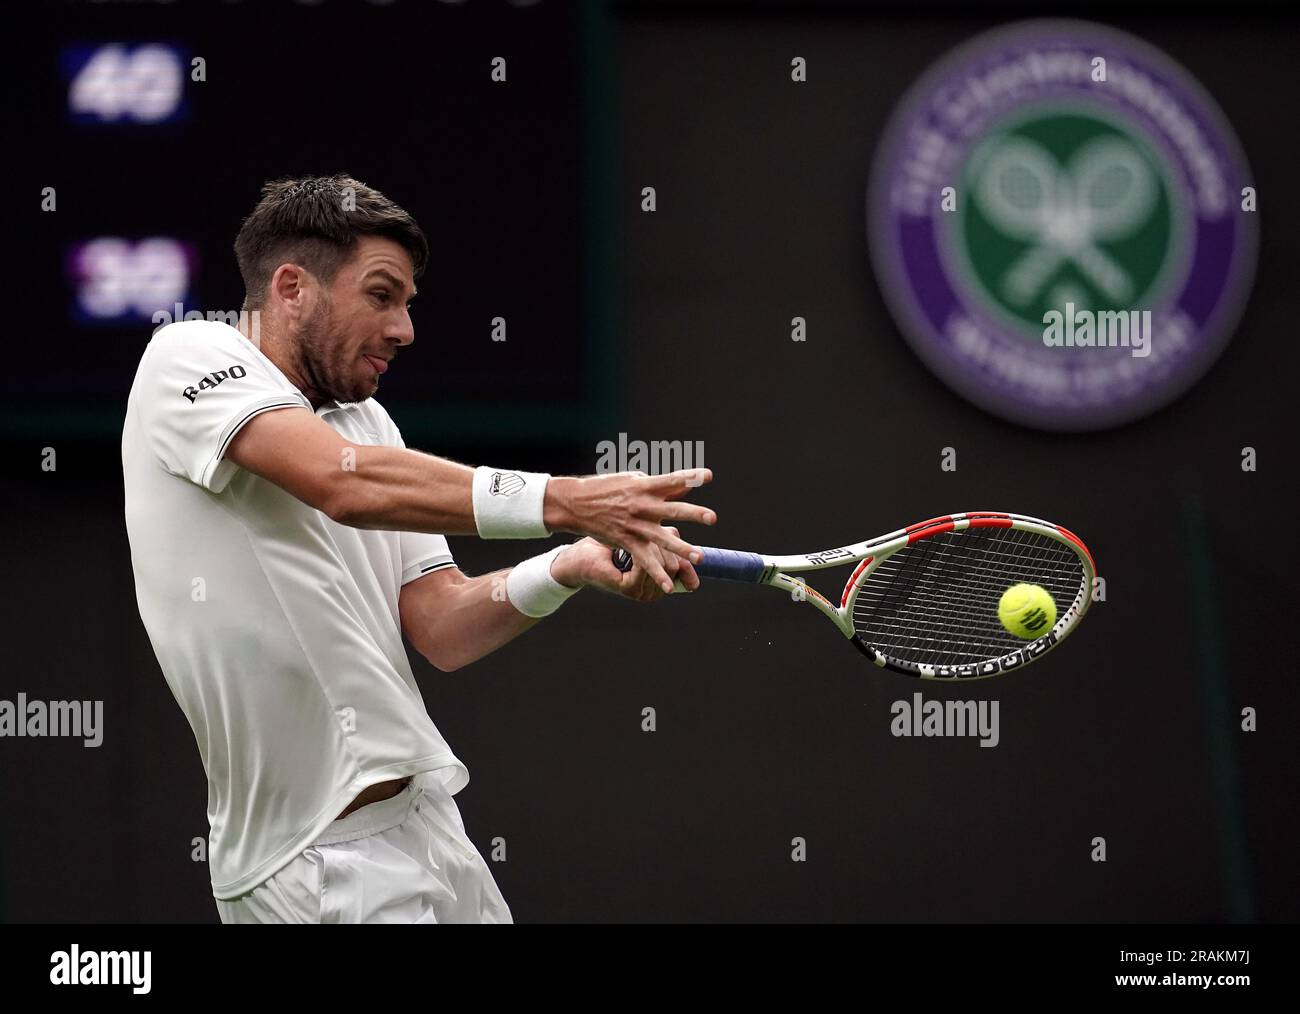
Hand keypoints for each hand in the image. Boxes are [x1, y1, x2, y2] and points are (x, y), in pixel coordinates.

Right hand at [543, 469, 715, 592]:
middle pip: (672, 510)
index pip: (672, 480)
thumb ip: (660, 486)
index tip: (709, 476)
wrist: (575, 503)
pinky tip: (669, 586)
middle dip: (693, 514)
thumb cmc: (607, 488)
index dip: (691, 477)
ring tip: (700, 557)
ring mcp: (635, 525)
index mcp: (644, 486)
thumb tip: (685, 487)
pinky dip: (657, 574)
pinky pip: (645, 560)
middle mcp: (642, 506)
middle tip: (712, 518)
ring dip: (681, 549)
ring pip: (662, 539)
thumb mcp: (632, 480)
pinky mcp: (626, 541)